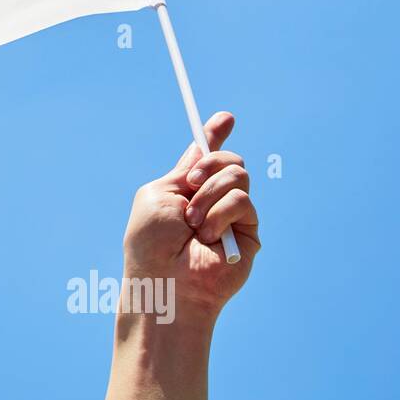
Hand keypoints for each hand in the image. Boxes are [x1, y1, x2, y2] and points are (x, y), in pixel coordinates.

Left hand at [122, 111, 260, 320]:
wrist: (164, 281)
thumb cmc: (151, 243)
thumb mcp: (158, 195)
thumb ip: (183, 170)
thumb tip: (200, 145)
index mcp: (185, 189)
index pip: (204, 156)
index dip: (215, 135)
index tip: (226, 117)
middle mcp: (210, 199)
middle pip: (229, 159)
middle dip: (208, 164)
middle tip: (190, 185)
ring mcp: (231, 215)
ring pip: (238, 174)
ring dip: (208, 194)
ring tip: (193, 224)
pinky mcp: (248, 232)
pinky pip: (242, 200)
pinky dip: (219, 213)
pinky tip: (208, 236)